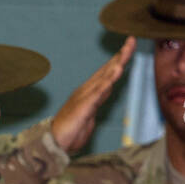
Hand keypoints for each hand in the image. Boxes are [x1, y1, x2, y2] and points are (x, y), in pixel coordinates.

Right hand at [49, 36, 135, 153]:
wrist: (53, 143)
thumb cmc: (69, 131)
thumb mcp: (89, 113)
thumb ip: (98, 100)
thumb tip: (108, 89)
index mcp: (89, 92)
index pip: (107, 73)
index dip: (119, 58)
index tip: (129, 45)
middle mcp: (87, 91)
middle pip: (107, 70)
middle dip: (120, 55)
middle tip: (131, 40)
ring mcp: (84, 98)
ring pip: (103, 78)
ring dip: (115, 64)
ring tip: (125, 52)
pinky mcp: (83, 107)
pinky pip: (97, 92)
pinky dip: (107, 81)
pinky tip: (115, 72)